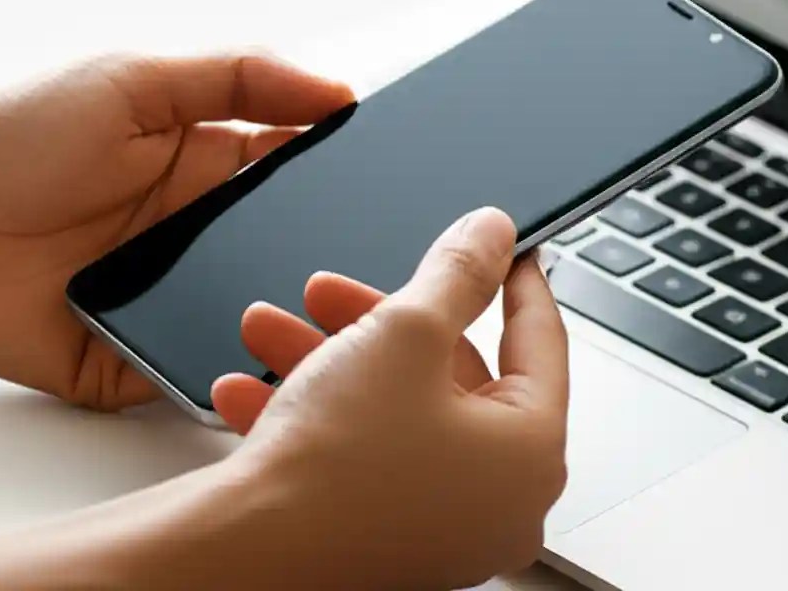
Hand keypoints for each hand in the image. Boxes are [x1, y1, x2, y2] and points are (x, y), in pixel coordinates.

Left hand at [0, 55, 352, 409]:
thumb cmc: (11, 142)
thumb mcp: (129, 84)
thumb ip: (232, 78)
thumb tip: (336, 90)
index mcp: (202, 168)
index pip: (295, 177)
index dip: (340, 182)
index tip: (391, 189)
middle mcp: (194, 238)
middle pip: (285, 256)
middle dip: (326, 265)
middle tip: (375, 272)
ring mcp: (168, 305)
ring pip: (255, 326)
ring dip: (288, 329)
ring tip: (330, 334)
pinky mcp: (135, 365)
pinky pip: (197, 380)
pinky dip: (229, 383)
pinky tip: (259, 379)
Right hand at [210, 207, 569, 589]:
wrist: (249, 553)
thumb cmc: (337, 467)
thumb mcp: (403, 333)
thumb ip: (457, 272)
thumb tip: (492, 235)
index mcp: (530, 454)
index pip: (539, 342)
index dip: (513, 280)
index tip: (503, 249)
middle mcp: (496, 501)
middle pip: (447, 376)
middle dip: (373, 322)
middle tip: (334, 291)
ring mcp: (440, 527)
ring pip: (390, 411)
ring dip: (325, 361)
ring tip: (271, 331)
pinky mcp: (385, 539)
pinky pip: (360, 457)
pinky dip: (314, 415)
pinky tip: (253, 388)